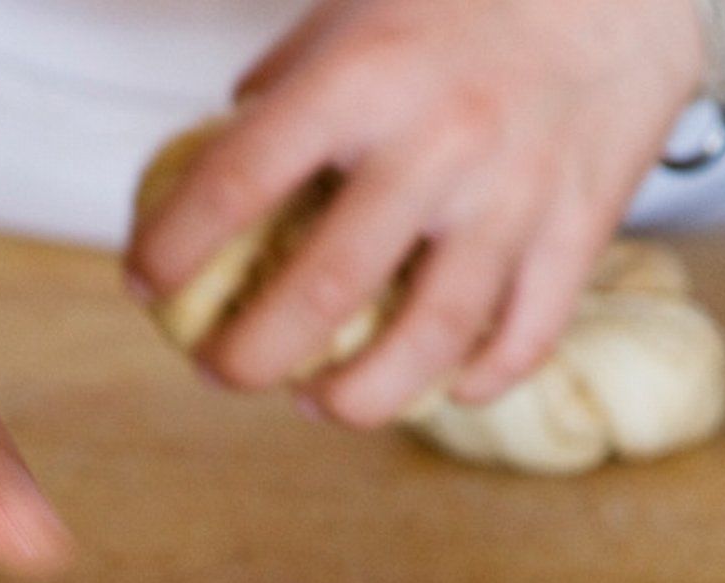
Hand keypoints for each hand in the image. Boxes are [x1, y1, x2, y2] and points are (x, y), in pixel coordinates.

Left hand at [125, 0, 705, 426]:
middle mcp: (436, 142)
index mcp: (363, 76)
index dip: (174, 249)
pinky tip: (441, 388)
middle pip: (321, 291)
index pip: (237, 181)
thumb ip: (290, 82)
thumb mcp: (361, 6)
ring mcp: (513, 195)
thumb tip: (216, 158)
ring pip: (426, 338)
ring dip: (356, 394)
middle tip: (219, 370)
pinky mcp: (580, 229)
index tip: (144, 285)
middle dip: (248, 355)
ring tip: (316, 401)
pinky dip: (476, 379)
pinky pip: (523, 336)